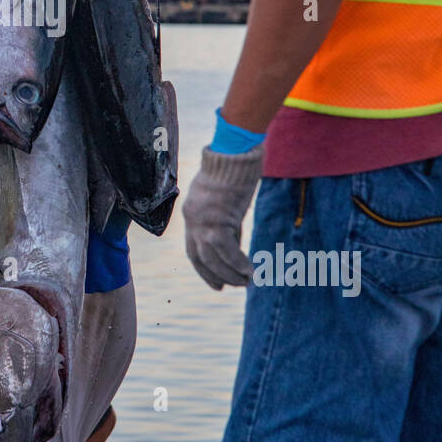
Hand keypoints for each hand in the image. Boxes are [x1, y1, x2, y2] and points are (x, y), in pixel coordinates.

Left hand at [182, 145, 263, 290]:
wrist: (234, 154)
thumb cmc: (234, 173)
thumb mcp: (224, 202)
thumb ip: (226, 224)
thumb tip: (235, 248)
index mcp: (190, 214)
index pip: (193, 249)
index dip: (204, 269)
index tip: (217, 283)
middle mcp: (192, 219)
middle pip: (201, 257)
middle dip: (216, 276)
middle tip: (233, 286)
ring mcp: (203, 220)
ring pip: (213, 258)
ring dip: (230, 273)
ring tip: (247, 282)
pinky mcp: (218, 219)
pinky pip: (227, 251)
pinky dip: (239, 263)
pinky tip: (250, 271)